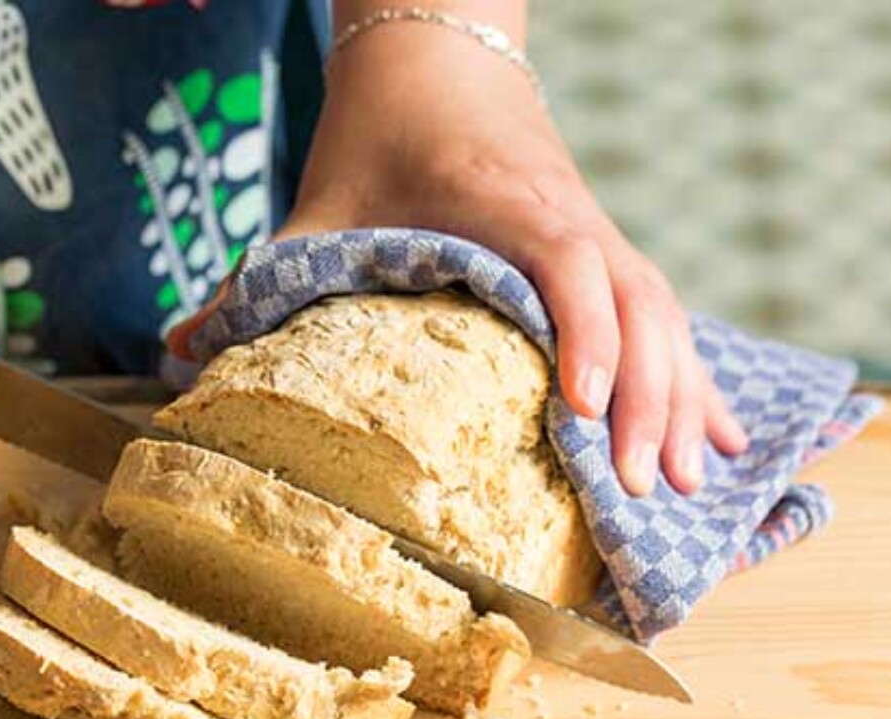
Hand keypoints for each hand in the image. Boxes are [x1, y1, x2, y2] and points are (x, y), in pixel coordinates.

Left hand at [173, 5, 746, 494]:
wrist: (439, 54)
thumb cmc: (381, 133)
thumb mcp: (321, 203)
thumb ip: (261, 278)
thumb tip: (175, 352)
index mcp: (502, 200)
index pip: (567, 260)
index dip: (585, 333)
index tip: (583, 411)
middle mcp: (567, 214)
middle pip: (636, 303)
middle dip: (647, 396)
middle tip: (636, 492)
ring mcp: (596, 230)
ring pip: (664, 313)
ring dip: (681, 395)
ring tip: (683, 484)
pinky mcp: (605, 247)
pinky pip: (665, 314)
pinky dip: (693, 376)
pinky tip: (716, 439)